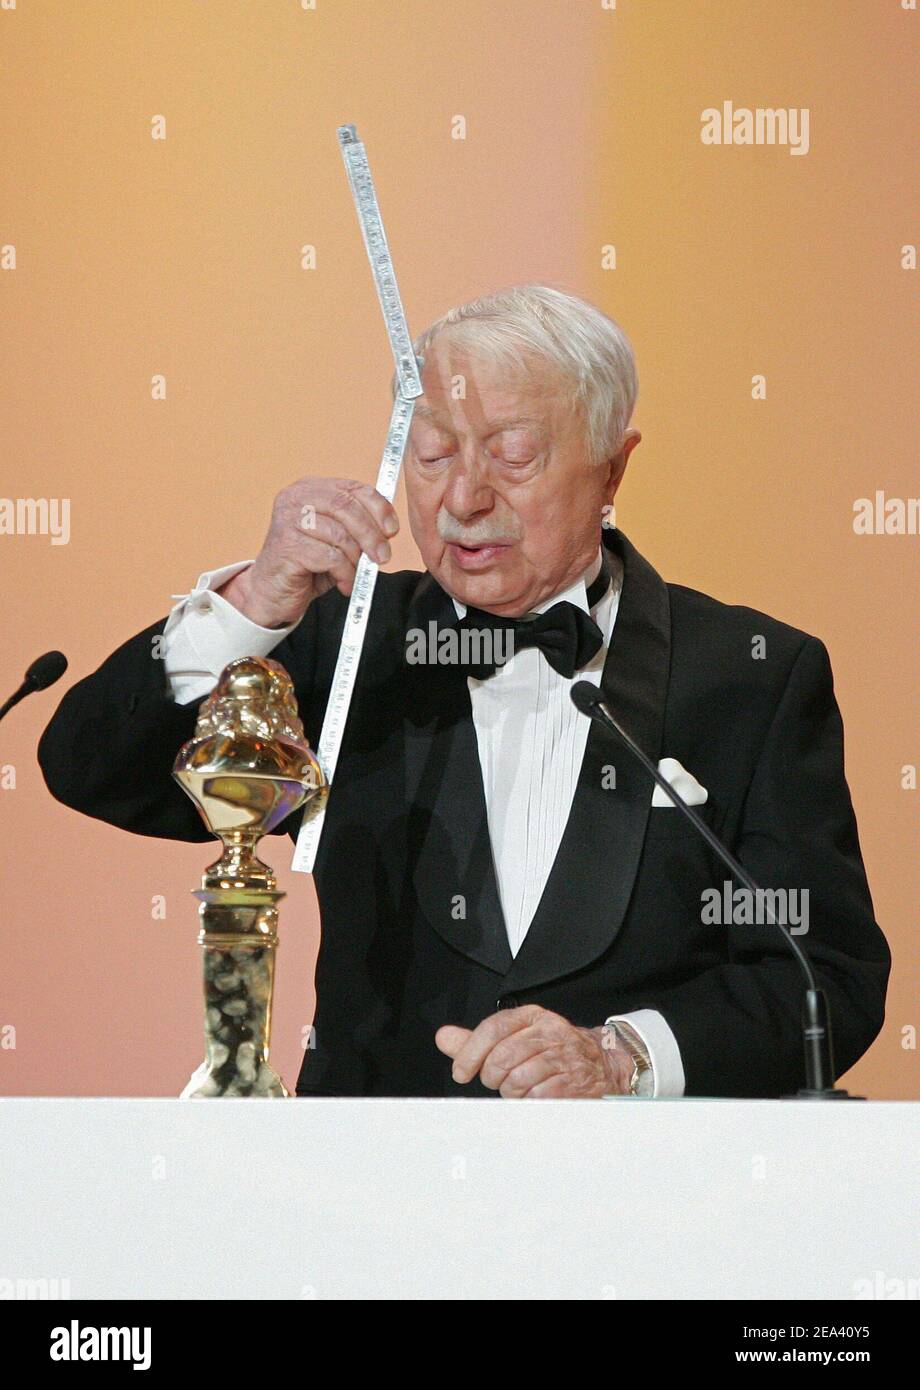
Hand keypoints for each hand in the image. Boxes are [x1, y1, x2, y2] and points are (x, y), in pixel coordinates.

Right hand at [218, 477, 399, 627]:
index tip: (392, 530)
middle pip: (346, 507)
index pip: (352, 488)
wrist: (272, 592)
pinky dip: (344, 573)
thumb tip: (388, 528)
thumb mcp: (336, 539)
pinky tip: (343, 583)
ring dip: (356, 559)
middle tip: (382, 556)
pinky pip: (330, 557)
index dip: (378, 507)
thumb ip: (356, 527)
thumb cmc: (306, 564)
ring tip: (355, 574)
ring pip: (340, 534)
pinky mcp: (287, 546)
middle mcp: (296, 499)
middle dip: (371, 534)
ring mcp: (288, 521)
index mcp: (310, 489)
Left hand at [435, 1005, 634, 1097]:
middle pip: (501, 1057)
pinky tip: (535, 1095)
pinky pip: (535, 1098)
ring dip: (511, 1092)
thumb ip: (478, 1040)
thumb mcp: (517, 1037)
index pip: (493, 1028)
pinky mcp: (571, 1083)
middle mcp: (549, 1031)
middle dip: (492, 1076)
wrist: (601, 1065)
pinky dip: (529, 1102)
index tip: (461, 1072)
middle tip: (498, 1080)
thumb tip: (444, 1037)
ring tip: (520, 1087)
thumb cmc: (553, 1051)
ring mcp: (563, 1057)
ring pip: (516, 1080)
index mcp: (532, 1016)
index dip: (471, 1052)